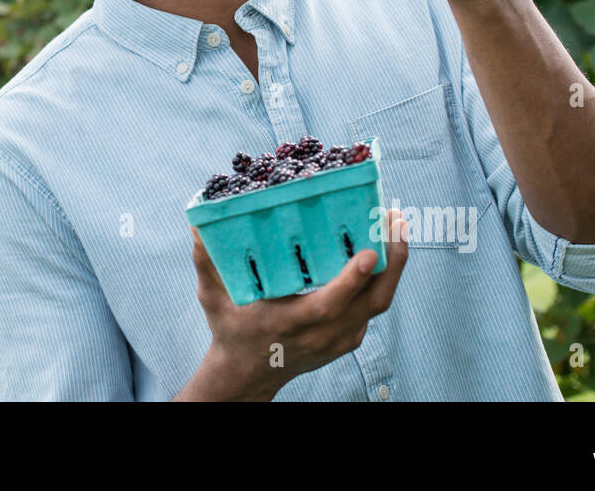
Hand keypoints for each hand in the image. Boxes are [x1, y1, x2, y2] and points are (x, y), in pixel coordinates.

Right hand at [186, 209, 408, 399]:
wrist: (247, 376)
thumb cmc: (230, 331)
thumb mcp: (212, 298)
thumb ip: (206, 262)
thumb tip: (197, 224)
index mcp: (292, 322)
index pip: (329, 304)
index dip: (351, 280)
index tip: (368, 252)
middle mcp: (322, 334)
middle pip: (372, 302)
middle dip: (393, 261)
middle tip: (397, 220)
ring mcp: (338, 340)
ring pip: (378, 304)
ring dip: (393, 266)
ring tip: (396, 227)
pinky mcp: (346, 341)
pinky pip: (371, 310)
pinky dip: (381, 281)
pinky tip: (381, 252)